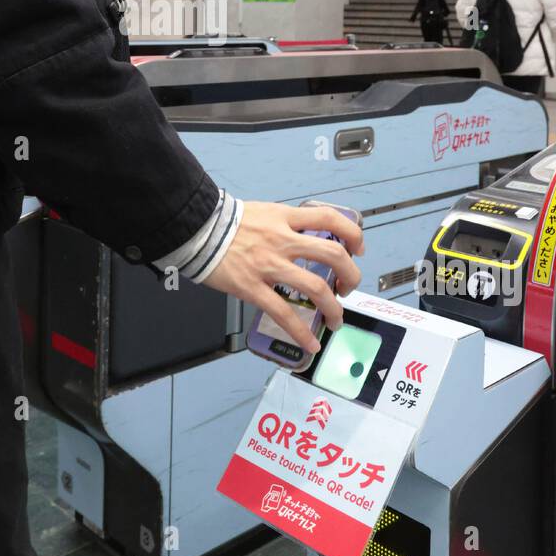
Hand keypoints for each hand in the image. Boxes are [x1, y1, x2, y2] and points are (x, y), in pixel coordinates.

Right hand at [202, 201, 363, 353]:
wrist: (197, 229)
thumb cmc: (227, 221)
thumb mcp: (264, 211)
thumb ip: (286, 224)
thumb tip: (306, 239)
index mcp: (286, 218)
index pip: (331, 219)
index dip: (352, 233)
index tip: (358, 248)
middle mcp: (282, 240)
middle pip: (333, 255)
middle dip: (350, 276)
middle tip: (348, 288)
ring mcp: (269, 265)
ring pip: (315, 288)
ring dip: (333, 308)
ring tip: (336, 320)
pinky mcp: (252, 287)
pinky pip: (283, 313)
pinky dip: (301, 333)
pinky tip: (310, 344)